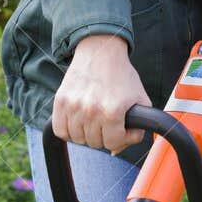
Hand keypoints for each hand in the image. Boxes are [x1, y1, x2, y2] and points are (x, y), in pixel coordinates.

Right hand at [53, 32, 150, 153]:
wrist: (100, 51)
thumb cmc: (121, 75)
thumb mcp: (141, 100)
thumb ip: (137, 130)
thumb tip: (116, 150)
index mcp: (112, 111)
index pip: (112, 143)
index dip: (119, 138)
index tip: (119, 127)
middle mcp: (91, 110)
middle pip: (94, 143)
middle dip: (103, 135)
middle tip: (106, 121)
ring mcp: (73, 106)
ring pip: (77, 139)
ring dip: (86, 133)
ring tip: (93, 119)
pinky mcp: (60, 101)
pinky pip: (60, 130)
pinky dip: (68, 130)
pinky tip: (78, 120)